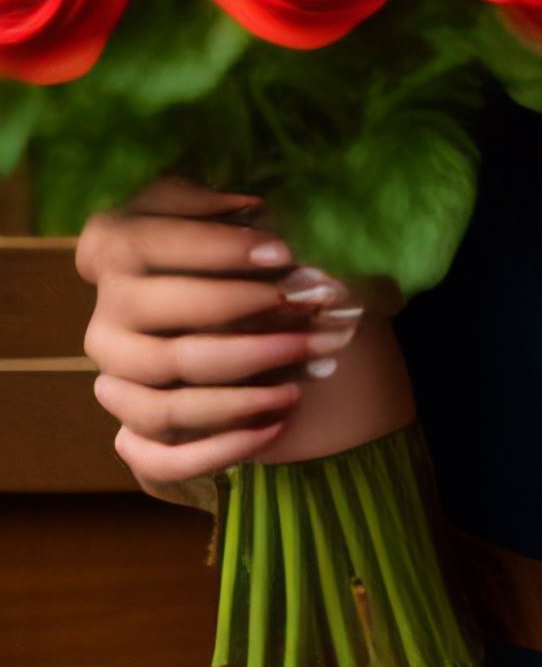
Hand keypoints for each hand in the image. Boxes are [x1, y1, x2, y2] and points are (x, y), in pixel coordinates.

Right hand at [75, 174, 364, 488]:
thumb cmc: (221, 252)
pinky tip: (277, 424)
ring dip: (242, 398)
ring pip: (166, 408)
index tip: (284, 252)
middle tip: (311, 314)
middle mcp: (105, 328)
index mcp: (113, 261)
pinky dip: (222, 449)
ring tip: (303, 377)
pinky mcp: (133, 434)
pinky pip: (164, 460)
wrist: (211, 318)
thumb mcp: (217, 211)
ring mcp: (115, 386)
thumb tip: (250, 208)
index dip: (220, 250)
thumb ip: (225, 207)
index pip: (153, 249)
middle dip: (249, 327)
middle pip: (165, 336)